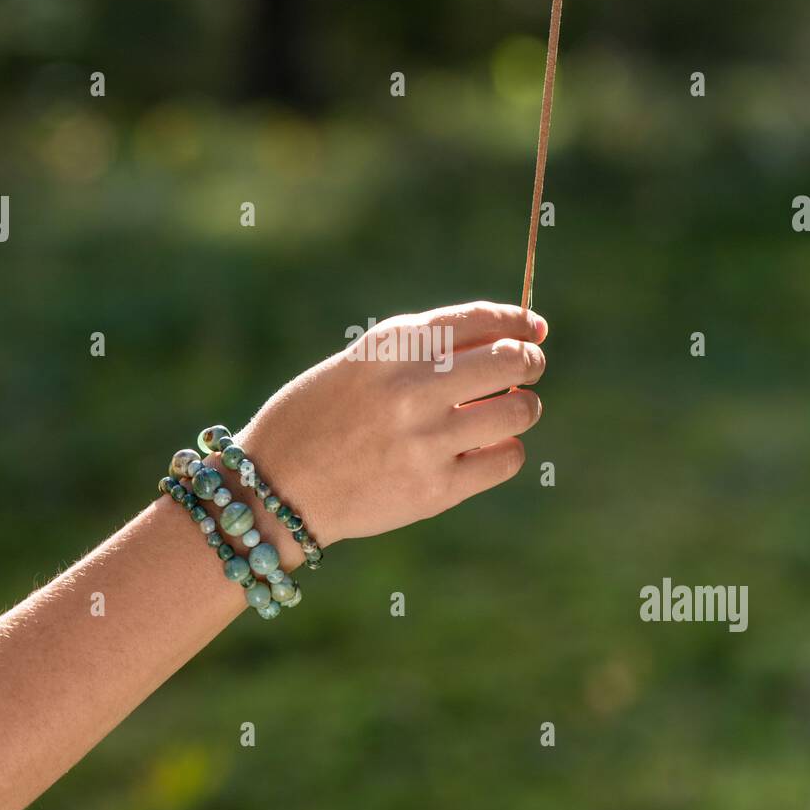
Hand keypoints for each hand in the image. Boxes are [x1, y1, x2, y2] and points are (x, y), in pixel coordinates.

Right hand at [225, 301, 546, 561]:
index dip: (518, 320)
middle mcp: (413, 388)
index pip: (480, 319)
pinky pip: (506, 459)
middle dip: (530, 361)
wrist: (275, 488)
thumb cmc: (319, 418)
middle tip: (529, 369)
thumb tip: (505, 338)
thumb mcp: (362, 363)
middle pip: (511, 360)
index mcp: (392, 347)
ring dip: (524, 407)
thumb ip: (423, 349)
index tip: (533, 328)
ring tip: (510, 411)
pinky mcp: (435, 489)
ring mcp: (426, 441)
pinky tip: (489, 449)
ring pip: (518, 410)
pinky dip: (507, 451)